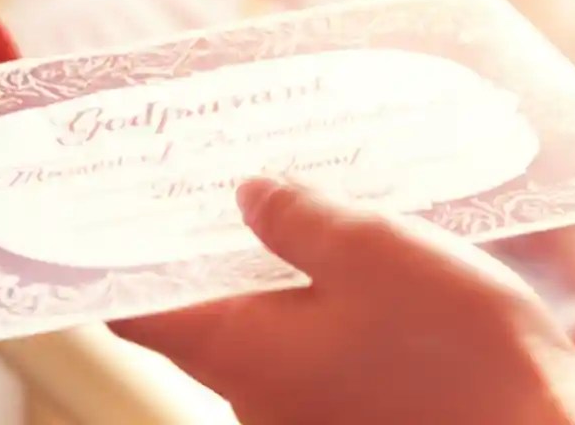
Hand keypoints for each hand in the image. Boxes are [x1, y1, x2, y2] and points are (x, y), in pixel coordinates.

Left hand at [113, 180, 574, 424]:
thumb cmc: (456, 357)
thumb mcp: (375, 253)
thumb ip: (302, 218)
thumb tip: (251, 195)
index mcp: (237, 352)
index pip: (136, 309)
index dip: (118, 256)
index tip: (119, 205)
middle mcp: (255, 396)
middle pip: (204, 311)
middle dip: (216, 242)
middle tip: (233, 174)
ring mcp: (306, 416)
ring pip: (269, 328)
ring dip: (281, 268)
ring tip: (310, 199)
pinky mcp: (355, 419)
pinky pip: (318, 351)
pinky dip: (326, 303)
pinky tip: (367, 262)